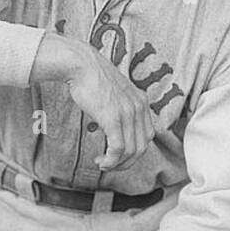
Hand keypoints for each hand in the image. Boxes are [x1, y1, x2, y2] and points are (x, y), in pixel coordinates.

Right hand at [30, 34, 157, 171]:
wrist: (82, 64)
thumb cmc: (93, 77)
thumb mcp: (116, 93)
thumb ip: (122, 108)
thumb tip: (115, 128)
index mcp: (141, 101)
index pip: (147, 136)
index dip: (135, 151)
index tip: (121, 155)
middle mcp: (139, 108)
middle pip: (142, 147)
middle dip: (127, 162)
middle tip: (112, 165)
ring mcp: (127, 113)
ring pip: (131, 151)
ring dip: (117, 164)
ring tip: (103, 164)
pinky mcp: (113, 118)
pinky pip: (118, 149)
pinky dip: (111, 161)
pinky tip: (102, 161)